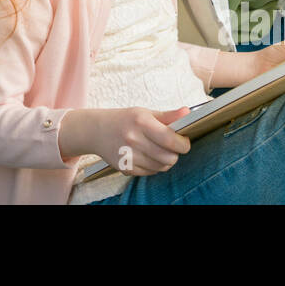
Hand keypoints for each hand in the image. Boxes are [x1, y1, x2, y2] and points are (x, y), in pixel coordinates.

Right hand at [70, 107, 190, 175]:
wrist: (97, 131)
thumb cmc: (124, 120)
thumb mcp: (145, 113)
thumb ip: (168, 116)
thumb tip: (187, 112)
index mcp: (141, 122)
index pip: (170, 140)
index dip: (183, 144)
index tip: (184, 141)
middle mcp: (134, 139)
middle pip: (169, 158)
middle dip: (175, 153)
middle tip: (171, 146)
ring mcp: (128, 156)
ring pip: (161, 167)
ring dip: (165, 161)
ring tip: (158, 150)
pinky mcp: (126, 168)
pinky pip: (151, 173)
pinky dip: (153, 166)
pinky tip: (147, 155)